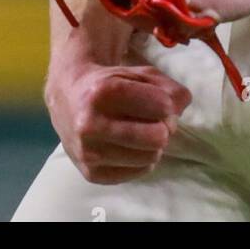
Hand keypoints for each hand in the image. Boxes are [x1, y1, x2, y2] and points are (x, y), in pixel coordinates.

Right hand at [45, 57, 191, 185]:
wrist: (68, 100)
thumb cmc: (109, 85)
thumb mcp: (138, 74)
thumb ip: (168, 87)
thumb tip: (181, 107)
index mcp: (103, 92)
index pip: (161, 106)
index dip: (168, 106)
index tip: (161, 104)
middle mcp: (91, 124)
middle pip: (157, 137)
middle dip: (163, 128)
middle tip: (154, 122)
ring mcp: (89, 152)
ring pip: (150, 158)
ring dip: (153, 146)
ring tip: (142, 133)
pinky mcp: (91, 174)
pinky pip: (137, 173)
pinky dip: (142, 161)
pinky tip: (131, 147)